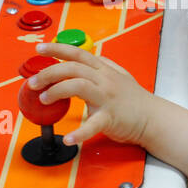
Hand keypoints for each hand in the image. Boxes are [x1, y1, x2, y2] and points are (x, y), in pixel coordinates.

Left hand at [28, 42, 154, 146]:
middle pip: (72, 68)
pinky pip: (92, 124)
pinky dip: (79, 132)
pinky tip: (68, 138)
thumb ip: (105, 65)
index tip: (39, 48)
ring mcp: (107, 97)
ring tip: (44, 99)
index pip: (77, 53)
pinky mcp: (110, 117)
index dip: (57, 49)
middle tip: (33, 82)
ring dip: (56, 91)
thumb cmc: (136, 100)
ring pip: (78, 85)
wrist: (153, 118)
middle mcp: (104, 80)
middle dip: (49, 72)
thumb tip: (91, 58)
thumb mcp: (121, 75)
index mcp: (104, 70)